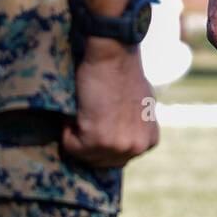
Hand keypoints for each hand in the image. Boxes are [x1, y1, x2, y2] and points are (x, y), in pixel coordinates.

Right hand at [62, 39, 159, 168]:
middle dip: (90, 140)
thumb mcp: (142, 107)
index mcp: (149, 141)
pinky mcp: (98, 140)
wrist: (114, 55)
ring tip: (89, 108)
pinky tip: (82, 107)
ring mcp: (119, 146)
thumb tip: (121, 142)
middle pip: (101, 162)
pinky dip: (68, 128)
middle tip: (93, 113)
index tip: (105, 116)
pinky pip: (70, 146)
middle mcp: (137, 148)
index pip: (118, 158)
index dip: (104, 139)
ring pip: (84, 156)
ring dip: (78, 134)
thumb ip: (135, 128)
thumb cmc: (125, 73)